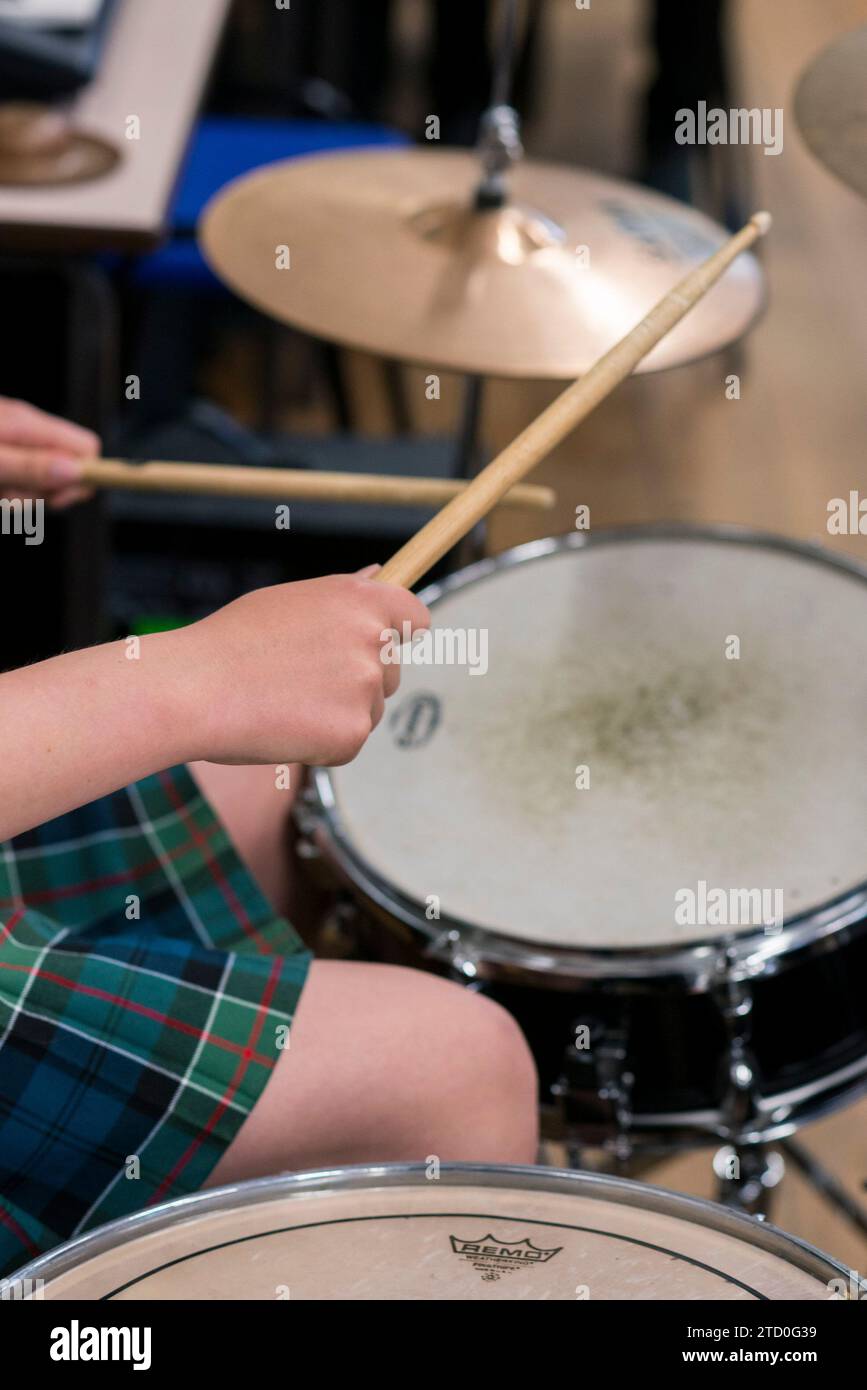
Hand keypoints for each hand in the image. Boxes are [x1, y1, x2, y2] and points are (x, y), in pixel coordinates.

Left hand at [0, 396, 98, 507]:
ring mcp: (13, 435)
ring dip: (21, 494)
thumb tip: (77, 471)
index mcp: (28, 424)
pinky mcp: (4, 445)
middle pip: (66, 467)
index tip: (54, 499)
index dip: (81, 478)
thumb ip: (30, 466)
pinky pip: (21, 472)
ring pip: (42, 475)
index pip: (87, 447)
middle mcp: (26, 426)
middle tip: (7, 495)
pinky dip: (9, 486)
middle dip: (43, 492)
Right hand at [173, 570, 430, 766]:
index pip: (415, 616)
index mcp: (361, 599)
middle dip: (359, 680)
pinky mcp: (352, 733)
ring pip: (369, 710)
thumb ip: (342, 594)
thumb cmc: (231, 642)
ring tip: (283, 703)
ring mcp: (366, 688)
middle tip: (301, 681)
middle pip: (392, 671)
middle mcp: (373, 639)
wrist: (193, 689)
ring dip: (338, 713)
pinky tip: (283, 728)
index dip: (401, 633)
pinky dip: (321, 745)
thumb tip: (379, 574)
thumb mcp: (288, 601)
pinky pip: (347, 744)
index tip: (384, 644)